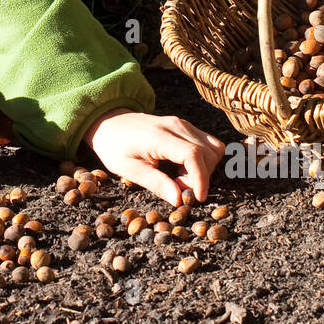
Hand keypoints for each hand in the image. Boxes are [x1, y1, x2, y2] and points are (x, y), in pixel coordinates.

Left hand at [83, 109, 225, 205]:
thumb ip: (156, 183)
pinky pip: (208, 143)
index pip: (192, 154)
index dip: (200, 179)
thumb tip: (179, 200)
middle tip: (180, 188)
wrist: (109, 122)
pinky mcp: (185, 126)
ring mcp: (182, 123)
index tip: (197, 198)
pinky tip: (184, 168)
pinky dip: (204, 159)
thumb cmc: (115, 147)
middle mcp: (176, 125)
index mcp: (159, 136)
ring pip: (213, 147)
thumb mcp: (129, 170)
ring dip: (205, 168)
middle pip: (207, 152)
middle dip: (201, 177)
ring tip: (180, 177)